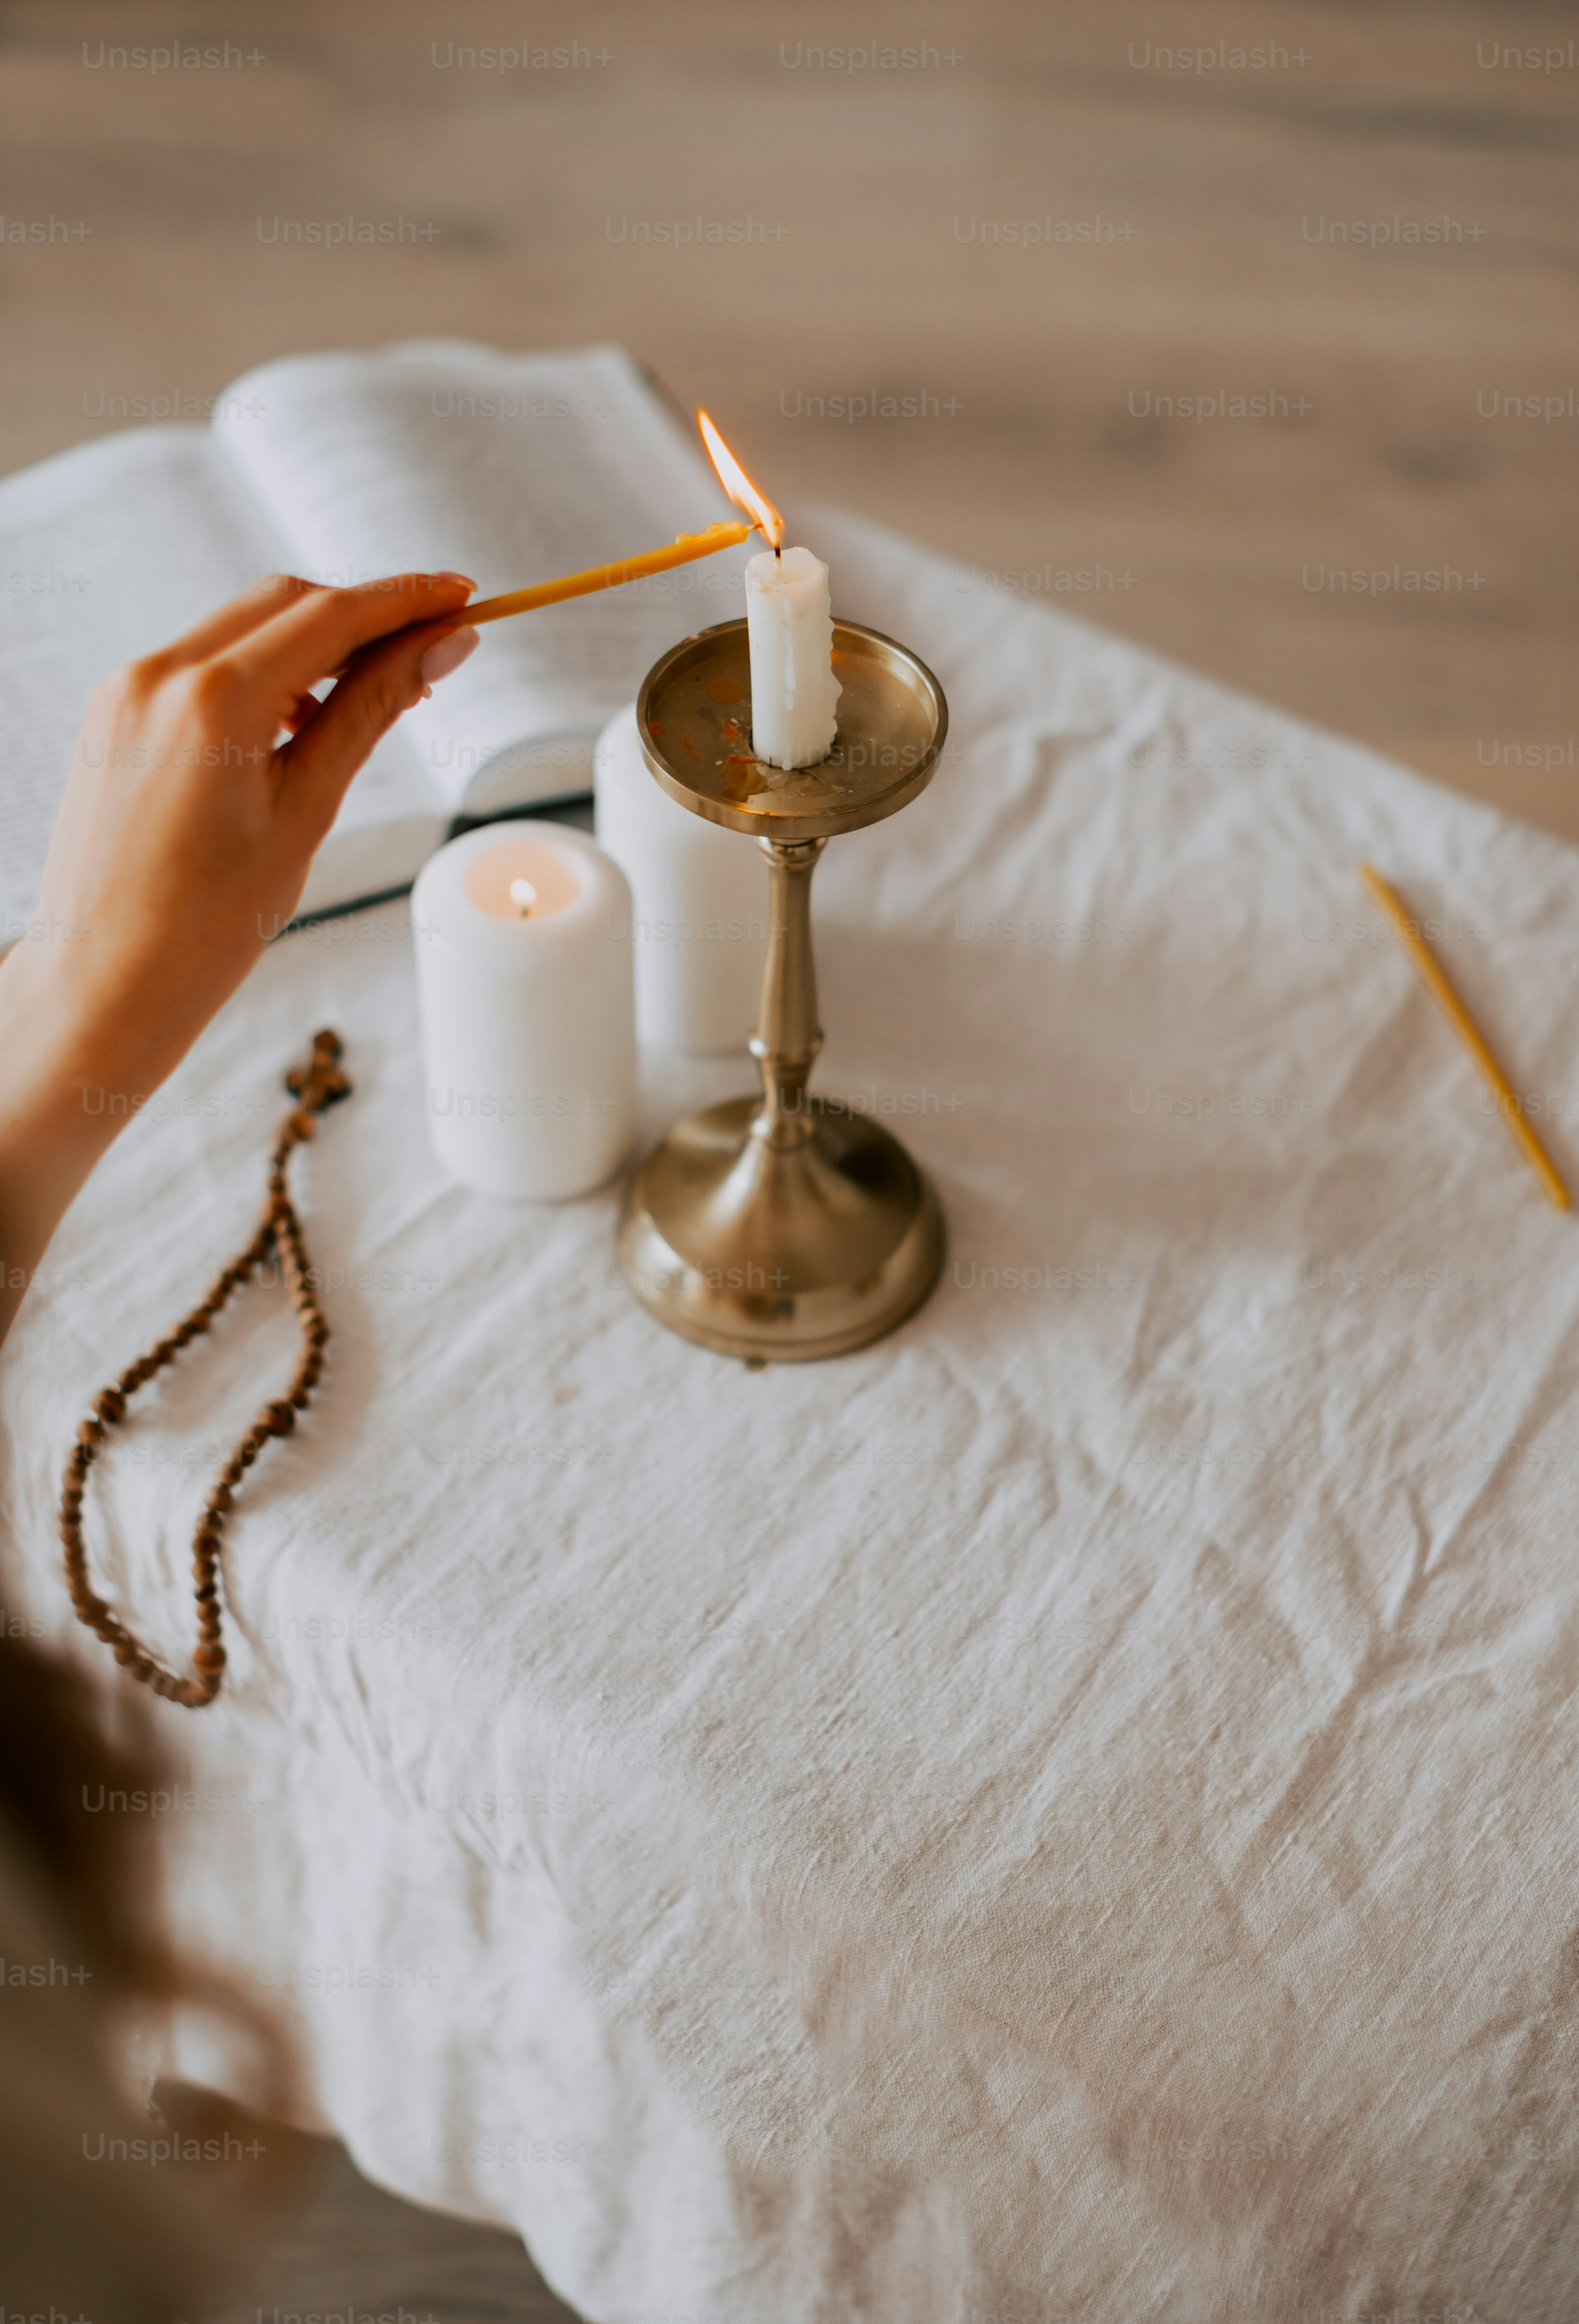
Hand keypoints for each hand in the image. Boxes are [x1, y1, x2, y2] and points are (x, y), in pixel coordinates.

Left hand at [0, 571, 478, 1339]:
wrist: (103, 986)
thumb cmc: (206, 925)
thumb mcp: (309, 810)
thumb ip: (373, 712)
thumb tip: (441, 647)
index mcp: (213, 700)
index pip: (331, 614)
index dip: (408, 599)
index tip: (465, 597)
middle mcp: (159, 675)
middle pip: (286, 600)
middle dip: (366, 615)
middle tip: (434, 653)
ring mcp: (127, 690)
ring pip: (243, 626)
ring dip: (315, 643)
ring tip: (373, 699)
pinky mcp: (113, 713)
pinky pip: (202, 662)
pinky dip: (262, 672)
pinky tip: (299, 722)